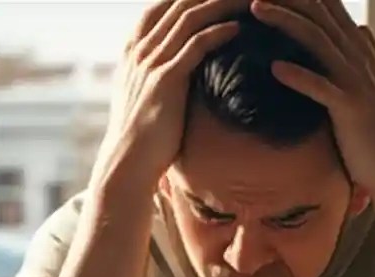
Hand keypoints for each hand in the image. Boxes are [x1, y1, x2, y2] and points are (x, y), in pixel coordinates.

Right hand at [89, 0, 243, 192]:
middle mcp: (139, 50)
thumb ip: (155, 74)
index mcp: (132, 50)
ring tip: (247, 1)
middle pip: (178, 3)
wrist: (127, 163)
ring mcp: (150, 62)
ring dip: (221, 4)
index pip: (159, 5)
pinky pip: (195, 45)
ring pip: (189, 17)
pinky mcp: (165, 80)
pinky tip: (237, 28)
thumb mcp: (142, 97)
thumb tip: (178, 68)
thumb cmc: (142, 135)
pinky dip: (218, 32)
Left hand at [250, 0, 374, 192]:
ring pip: (318, 40)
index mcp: (358, 49)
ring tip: (254, 8)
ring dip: (285, 21)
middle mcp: (358, 57)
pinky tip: (274, 68)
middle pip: (319, 14)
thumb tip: (361, 29)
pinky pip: (321, 87)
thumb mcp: (371, 84)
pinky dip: (298, 76)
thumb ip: (365, 53)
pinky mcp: (351, 108)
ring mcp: (355, 81)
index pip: (327, 7)